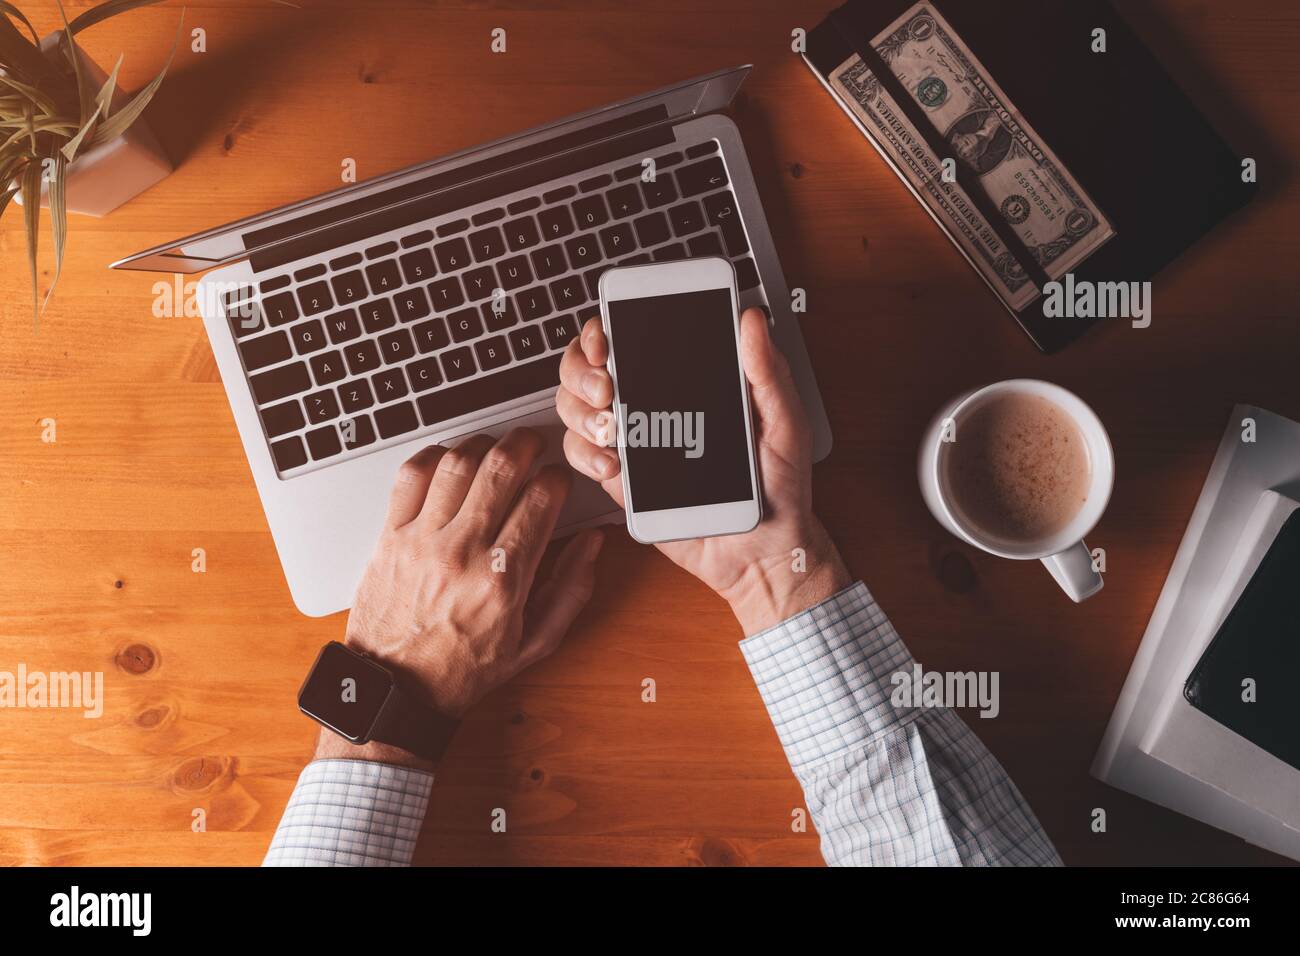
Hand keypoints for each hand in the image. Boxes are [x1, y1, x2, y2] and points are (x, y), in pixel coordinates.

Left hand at [316, 428, 603, 768]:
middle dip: (525, 444)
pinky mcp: (390, 537)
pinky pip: (411, 475)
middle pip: (500, 467)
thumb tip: (591, 543)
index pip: (541, 499)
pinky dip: (434, 457)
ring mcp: (422, 541)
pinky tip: (450, 461)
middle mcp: (462, 553)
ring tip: (494, 450)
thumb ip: (571, 589)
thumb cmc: (465, 669)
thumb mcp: (536, 642)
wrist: (397, 689)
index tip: (559, 480)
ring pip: (457, 463)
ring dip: (483, 445)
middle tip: (533, 443)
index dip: (558, 478)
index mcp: (504, 579)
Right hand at [557, 308, 850, 635]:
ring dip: (580, 414)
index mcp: (686, 383)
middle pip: (586, 371)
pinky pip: (585, 459)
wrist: (764, 552)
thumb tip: (754, 321)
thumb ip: (768, 372)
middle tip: (606, 388)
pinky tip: (614, 465)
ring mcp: (633, 445)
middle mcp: (652, 408)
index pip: (630, 340)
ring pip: (574, 411)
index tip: (604, 340)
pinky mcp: (624, 484)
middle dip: (580, 373)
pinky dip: (587, 457)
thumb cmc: (781, 487)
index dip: (601, 333)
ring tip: (610, 429)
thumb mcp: (785, 423)